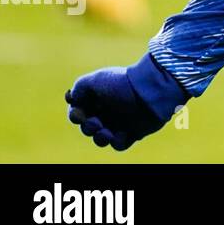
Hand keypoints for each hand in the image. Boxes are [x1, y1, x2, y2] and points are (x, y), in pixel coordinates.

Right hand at [66, 54, 187, 150]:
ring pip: (101, 139)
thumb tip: (72, 99)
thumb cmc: (122, 84)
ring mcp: (121, 122)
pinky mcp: (134, 132)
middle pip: (88, 128)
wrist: (150, 91)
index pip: (79, 112)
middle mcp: (109, 111)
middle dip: (88, 127)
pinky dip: (118, 142)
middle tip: (97, 122)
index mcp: (99, 98)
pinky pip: (119, 145)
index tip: (80, 113)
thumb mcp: (95, 80)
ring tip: (107, 131)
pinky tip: (123, 133)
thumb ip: (79, 88)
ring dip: (100, 138)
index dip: (76, 116)